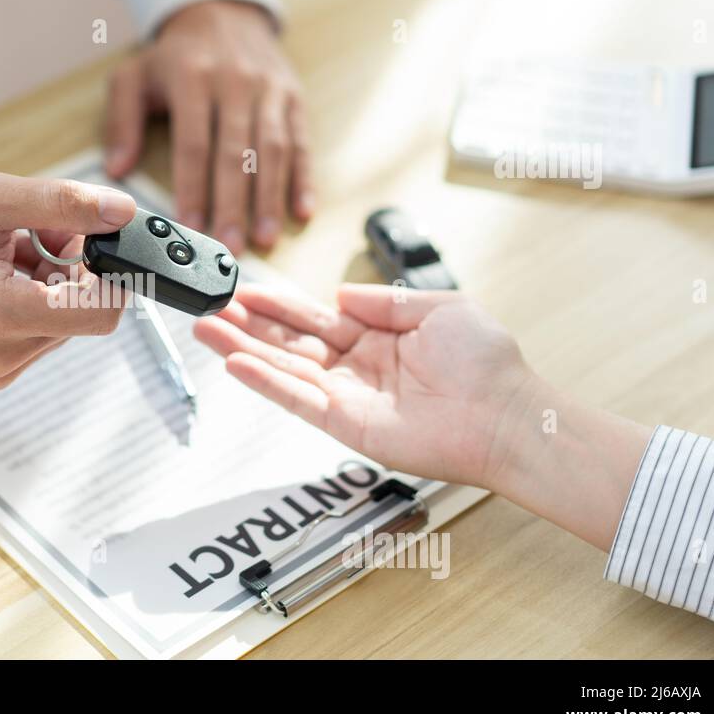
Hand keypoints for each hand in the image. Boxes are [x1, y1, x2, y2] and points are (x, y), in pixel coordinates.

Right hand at [0, 171, 134, 388]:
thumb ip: (63, 203)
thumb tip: (121, 212)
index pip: (101, 312)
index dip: (111, 274)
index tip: (94, 240)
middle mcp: (1, 354)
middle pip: (85, 313)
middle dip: (75, 267)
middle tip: (37, 233)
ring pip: (68, 320)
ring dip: (56, 280)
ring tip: (12, 251)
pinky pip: (45, 331)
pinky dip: (38, 298)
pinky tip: (5, 275)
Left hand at [104, 0, 313, 253]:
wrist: (221, 12)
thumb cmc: (174, 56)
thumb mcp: (133, 76)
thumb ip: (120, 121)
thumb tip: (116, 168)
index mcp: (192, 78)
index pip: (194, 142)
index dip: (193, 186)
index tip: (191, 224)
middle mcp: (236, 82)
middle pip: (236, 153)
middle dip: (233, 204)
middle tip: (229, 246)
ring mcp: (269, 89)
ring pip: (273, 150)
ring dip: (269, 199)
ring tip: (263, 239)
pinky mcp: (293, 97)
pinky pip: (301, 142)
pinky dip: (304, 179)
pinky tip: (302, 210)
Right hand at [194, 283, 535, 488]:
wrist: (508, 414)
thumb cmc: (487, 364)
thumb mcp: (438, 306)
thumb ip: (384, 299)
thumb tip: (341, 293)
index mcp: (376, 338)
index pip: (312, 318)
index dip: (275, 304)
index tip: (242, 288)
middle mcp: (356, 368)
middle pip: (287, 343)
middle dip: (245, 325)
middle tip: (207, 308)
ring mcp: (348, 397)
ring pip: (283, 369)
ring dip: (241, 349)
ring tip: (205, 329)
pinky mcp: (347, 424)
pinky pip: (298, 400)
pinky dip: (266, 382)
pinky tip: (237, 364)